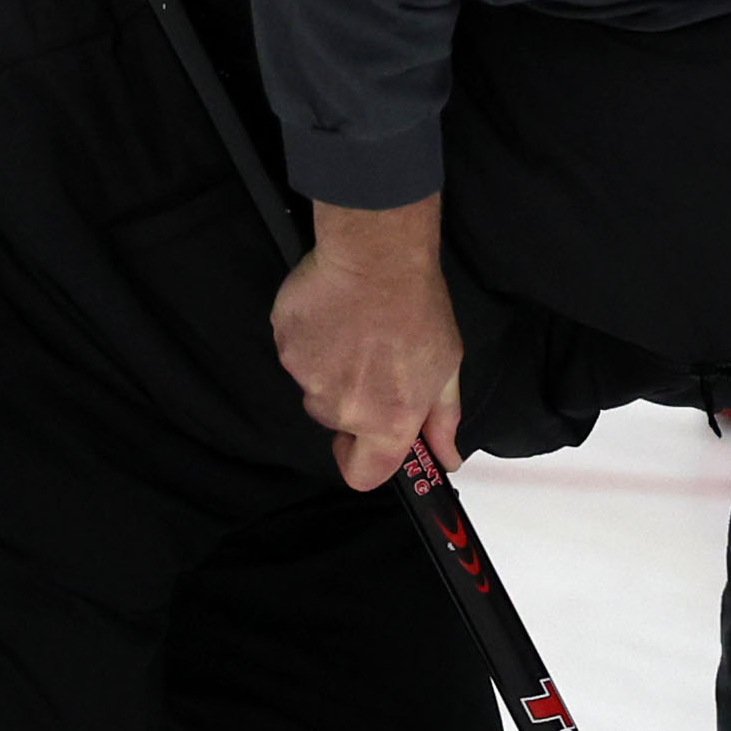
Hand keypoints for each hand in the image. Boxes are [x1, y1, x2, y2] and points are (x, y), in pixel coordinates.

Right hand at [271, 197, 462, 488]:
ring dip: (330, 366)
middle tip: (372, 357)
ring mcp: (306, 377)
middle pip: (335, 423)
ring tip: (353, 330)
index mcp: (386, 422)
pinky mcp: (284, 345)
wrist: (377, 255)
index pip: (363, 476)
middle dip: (350, 399)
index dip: (363, 462)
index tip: (366, 442)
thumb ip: (441, 420)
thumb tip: (446, 459)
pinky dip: (310, 339)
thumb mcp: (446, 367)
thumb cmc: (419, 310)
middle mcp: (341, 409)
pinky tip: (332, 314)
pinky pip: (295, 353)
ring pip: (315, 385)